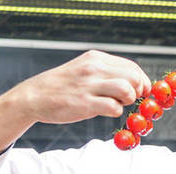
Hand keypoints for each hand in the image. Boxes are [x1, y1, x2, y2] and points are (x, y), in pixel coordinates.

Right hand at [0, 50, 152, 167]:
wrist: (33, 97)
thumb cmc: (64, 87)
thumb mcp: (85, 71)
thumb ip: (107, 75)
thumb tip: (136, 85)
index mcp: (95, 58)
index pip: (132, 67)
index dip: (142, 81)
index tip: (142, 92)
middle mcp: (93, 68)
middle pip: (134, 78)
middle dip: (138, 92)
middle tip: (129, 101)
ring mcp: (88, 85)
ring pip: (127, 90)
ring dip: (128, 101)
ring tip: (117, 104)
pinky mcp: (84, 103)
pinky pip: (114, 108)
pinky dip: (116, 112)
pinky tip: (105, 112)